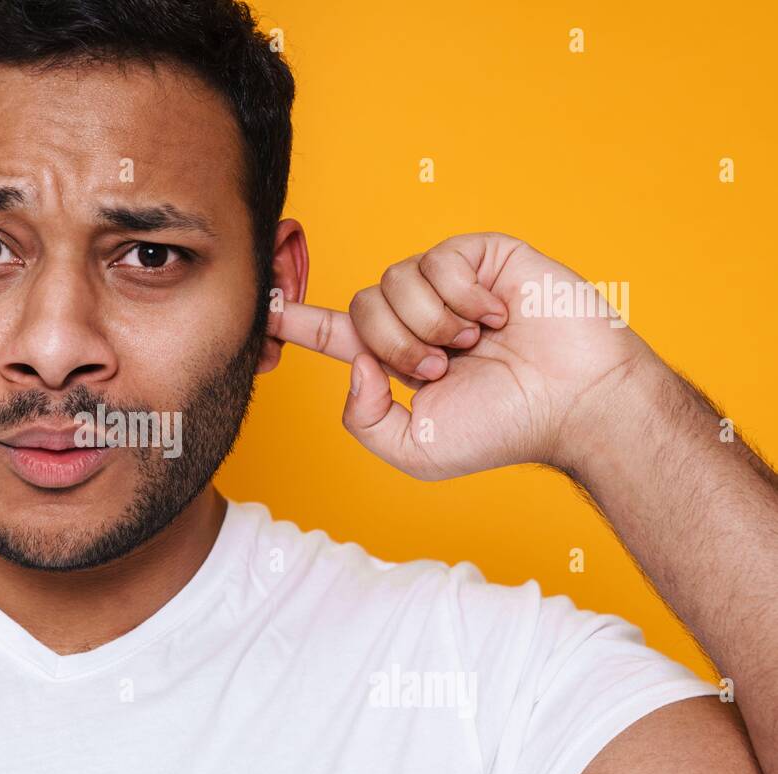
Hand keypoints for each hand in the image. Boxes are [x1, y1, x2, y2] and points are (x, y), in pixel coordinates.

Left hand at [269, 232, 663, 478]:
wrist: (576, 402)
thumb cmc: (504, 429)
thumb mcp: (415, 448)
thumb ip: (364, 418)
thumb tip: (353, 363)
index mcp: (396, 358)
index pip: (333, 333)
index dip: (297, 320)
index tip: (265, 305)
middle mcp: (416, 316)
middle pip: (361, 309)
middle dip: (397, 346)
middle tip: (444, 368)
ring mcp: (448, 284)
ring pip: (394, 283)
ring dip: (432, 324)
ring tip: (475, 344)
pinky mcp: (480, 256)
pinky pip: (438, 262)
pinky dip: (464, 298)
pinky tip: (498, 316)